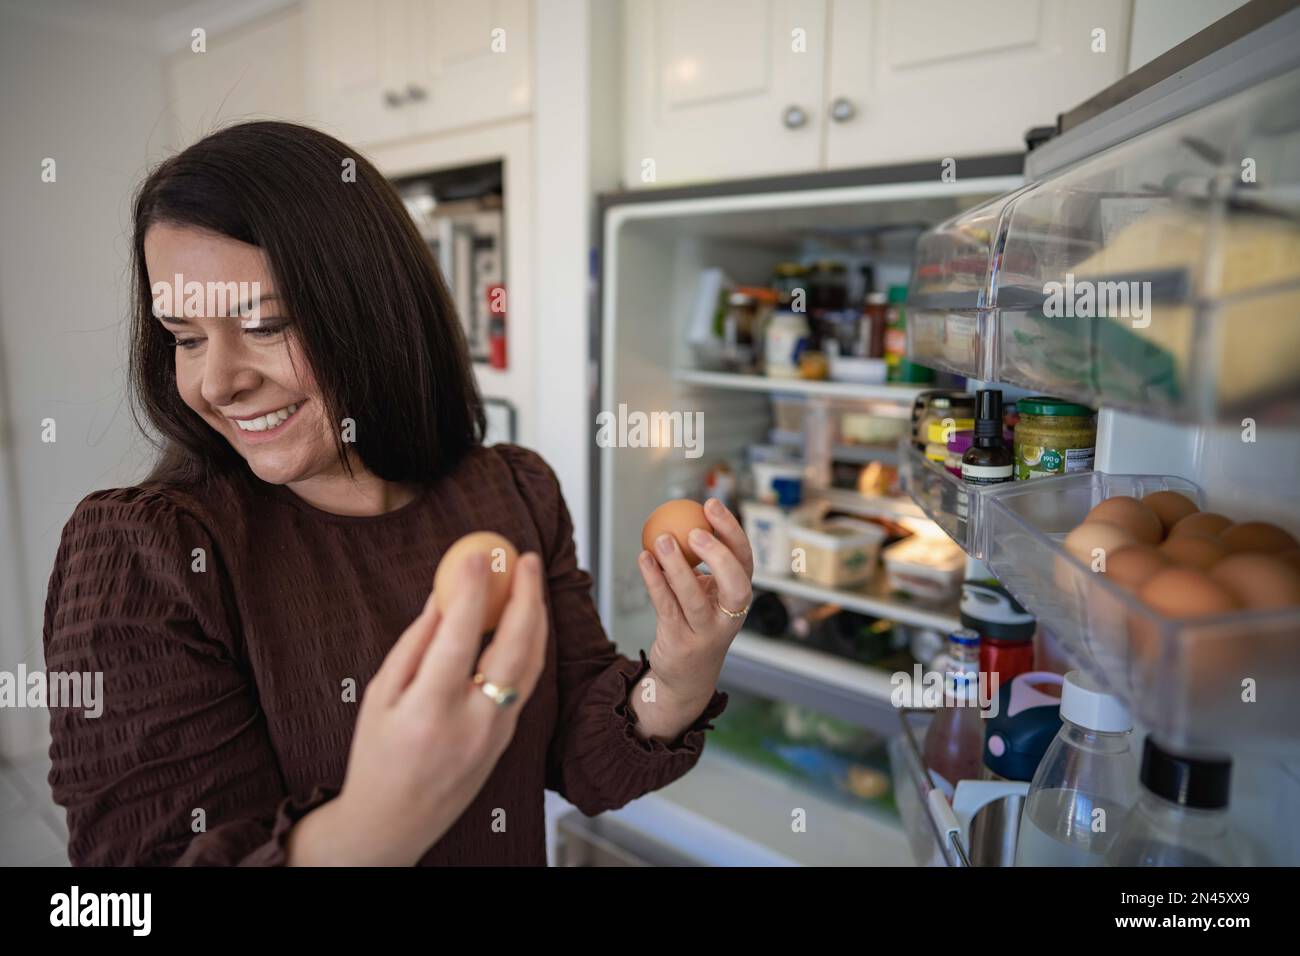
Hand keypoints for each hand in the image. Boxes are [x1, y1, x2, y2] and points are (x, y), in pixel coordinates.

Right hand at [290, 549, 547, 864]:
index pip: (460, 637)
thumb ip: (414, 645)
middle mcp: (472, 722)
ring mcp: (497, 732)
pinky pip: (526, 682)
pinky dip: (530, 645)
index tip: (478, 556)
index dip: (472, 591)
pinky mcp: (508, 738)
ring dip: (537, 616)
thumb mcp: (379, 697)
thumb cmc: (376, 758)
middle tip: (526, 559)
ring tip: (530, 579)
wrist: (393, 822)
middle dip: (527, 596)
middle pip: (515, 647)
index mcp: (429, 710)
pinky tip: (525, 620)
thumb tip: (442, 597)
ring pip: (532, 664)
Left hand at [636, 497, 753, 711]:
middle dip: (719, 555)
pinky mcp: (681, 643)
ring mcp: (706, 633)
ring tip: (662, 540)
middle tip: (694, 530)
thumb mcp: (706, 594)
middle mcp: (729, 616)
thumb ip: (699, 564)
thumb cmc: (697, 623)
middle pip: (735, 584)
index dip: (731, 531)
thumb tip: (682, 518)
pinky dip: (654, 581)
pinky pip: (666, 608)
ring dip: (677, 567)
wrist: (688, 677)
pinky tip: (644, 559)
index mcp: (739, 597)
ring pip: (694, 599)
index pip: (745, 560)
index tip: (710, 506)